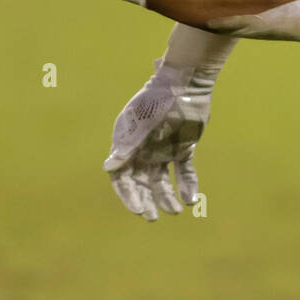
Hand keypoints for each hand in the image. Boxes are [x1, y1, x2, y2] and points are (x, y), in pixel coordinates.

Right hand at [103, 60, 208, 219]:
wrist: (186, 83)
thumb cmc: (159, 100)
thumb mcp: (143, 124)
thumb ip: (128, 146)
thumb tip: (109, 168)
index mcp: (128, 143)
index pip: (122, 176)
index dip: (128, 194)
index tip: (138, 208)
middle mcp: (143, 149)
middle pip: (141, 182)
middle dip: (146, 200)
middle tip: (152, 217)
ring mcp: (163, 149)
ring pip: (162, 180)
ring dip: (167, 196)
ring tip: (176, 211)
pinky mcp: (183, 147)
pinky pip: (184, 171)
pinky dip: (187, 184)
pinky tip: (190, 199)